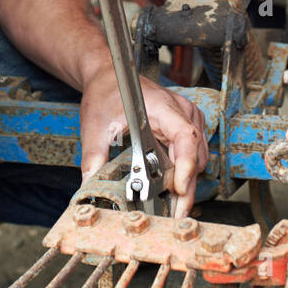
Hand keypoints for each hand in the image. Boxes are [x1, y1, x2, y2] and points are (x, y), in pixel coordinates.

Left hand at [79, 64, 208, 219]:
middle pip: (195, 155)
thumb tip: (90, 185)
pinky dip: (183, 171)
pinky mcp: (184, 126)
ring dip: (186, 180)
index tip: (179, 189)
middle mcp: (182, 112)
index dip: (186, 166)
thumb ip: (93, 156)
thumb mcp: (95, 125)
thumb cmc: (107, 90)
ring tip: (170, 204)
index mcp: (163, 107)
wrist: (111, 75)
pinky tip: (170, 187)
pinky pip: (192, 153)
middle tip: (172, 212)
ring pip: (197, 157)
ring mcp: (187, 118)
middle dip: (185, 186)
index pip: (185, 137)